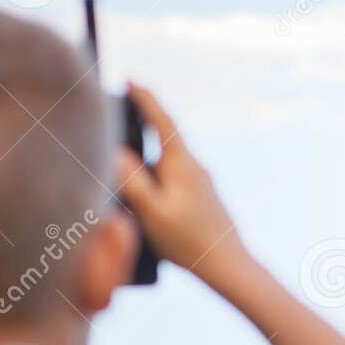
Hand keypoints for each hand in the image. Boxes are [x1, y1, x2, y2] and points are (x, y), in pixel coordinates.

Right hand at [116, 83, 253, 287]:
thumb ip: (133, 181)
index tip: (130, 80)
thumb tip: (115, 152)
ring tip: (121, 163)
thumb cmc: (189, 241)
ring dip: (146, 157)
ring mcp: (199, 181)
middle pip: (164, 137)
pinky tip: (142, 196)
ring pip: (166, 160)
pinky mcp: (200, 197)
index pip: (162, 121)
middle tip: (120, 110)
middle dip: (142, 123)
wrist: (228, 264)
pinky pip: (171, 177)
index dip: (145, 98)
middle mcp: (193, 167)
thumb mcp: (153, 212)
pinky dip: (154, 176)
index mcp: (182, 164)